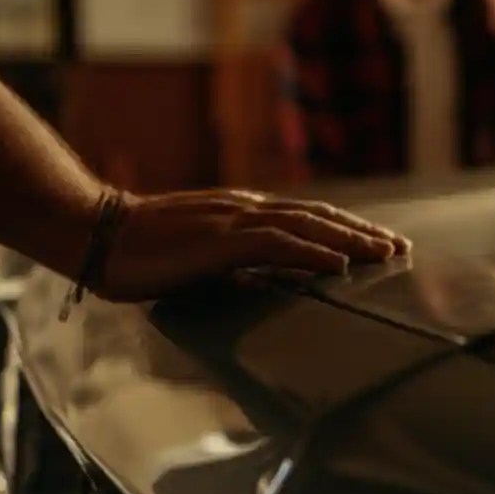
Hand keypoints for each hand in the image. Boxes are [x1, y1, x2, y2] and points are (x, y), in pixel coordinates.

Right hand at [96, 189, 410, 300]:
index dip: (344, 229)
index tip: (377, 244)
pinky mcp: (220, 241)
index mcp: (241, 214)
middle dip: (362, 233)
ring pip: (307, 227)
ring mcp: (234, 221)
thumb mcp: (197, 259)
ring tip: (385, 253)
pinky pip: (277, 244)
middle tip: (400, 248)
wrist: (94, 233)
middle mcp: (246, 210)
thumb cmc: (138, 252)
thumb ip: (231, 265)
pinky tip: (340, 264)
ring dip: (350, 240)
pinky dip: (313, 252)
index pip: (305, 218)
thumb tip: (261, 283)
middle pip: (318, 218)